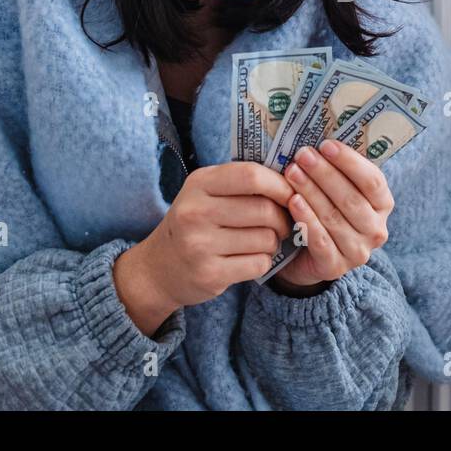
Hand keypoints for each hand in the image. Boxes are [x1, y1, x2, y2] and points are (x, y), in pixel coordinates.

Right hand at [117, 161, 293, 331]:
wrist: (159, 267)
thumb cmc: (194, 223)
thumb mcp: (206, 192)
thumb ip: (241, 182)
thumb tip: (292, 179)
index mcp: (199, 183)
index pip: (252, 176)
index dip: (280, 185)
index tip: (291, 194)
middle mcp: (195, 212)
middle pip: (264, 209)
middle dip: (283, 217)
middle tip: (282, 224)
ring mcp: (200, 245)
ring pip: (266, 238)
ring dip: (273, 242)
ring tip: (261, 241)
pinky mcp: (209, 274)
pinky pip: (259, 264)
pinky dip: (263, 261)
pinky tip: (249, 259)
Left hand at [273, 138, 394, 289]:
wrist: (308, 257)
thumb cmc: (325, 211)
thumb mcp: (336, 190)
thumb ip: (336, 169)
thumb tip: (318, 139)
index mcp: (383, 205)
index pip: (372, 180)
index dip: (350, 162)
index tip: (326, 144)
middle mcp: (377, 230)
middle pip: (351, 198)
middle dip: (325, 174)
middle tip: (302, 155)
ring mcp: (358, 251)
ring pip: (334, 217)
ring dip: (311, 192)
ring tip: (291, 172)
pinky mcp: (335, 267)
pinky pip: (320, 240)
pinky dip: (307, 219)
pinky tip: (293, 202)